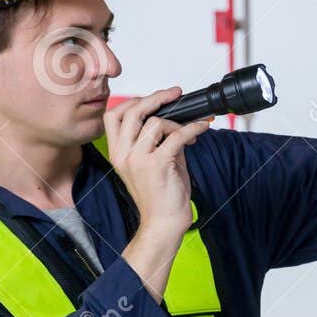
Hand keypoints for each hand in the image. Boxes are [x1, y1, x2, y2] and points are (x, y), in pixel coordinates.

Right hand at [102, 88, 212, 241]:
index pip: (113, 116)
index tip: (154, 97)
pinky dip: (193, 128)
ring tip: (191, 131)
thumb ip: (159, 140)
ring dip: (178, 122)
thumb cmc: (161, 196)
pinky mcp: (157, 165)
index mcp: (118, 153)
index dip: (133, 101)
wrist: (163, 223)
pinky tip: (203, 127)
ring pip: (155, 122)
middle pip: (131, 111)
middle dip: (155, 97)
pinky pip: (176, 136)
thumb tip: (176, 119)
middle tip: (175, 93)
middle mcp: (124, 154)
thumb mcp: (154, 162)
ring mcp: (138, 159)